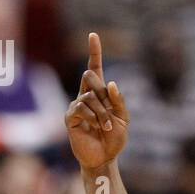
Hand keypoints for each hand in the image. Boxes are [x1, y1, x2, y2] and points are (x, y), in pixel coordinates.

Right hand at [66, 32, 128, 169]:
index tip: (93, 35)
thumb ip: (119, 100)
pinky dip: (94, 117)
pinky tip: (97, 128)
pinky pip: (81, 107)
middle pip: (90, 75)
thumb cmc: (114, 139)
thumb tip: (111, 83)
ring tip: (107, 127)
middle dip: (103, 91)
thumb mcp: (124, 118)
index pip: (95, 68)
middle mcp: (85, 96)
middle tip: (110, 112)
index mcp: (100, 94)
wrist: (105, 158)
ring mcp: (76, 106)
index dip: (94, 51)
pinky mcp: (70, 117)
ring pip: (89, 95)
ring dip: (103, 113)